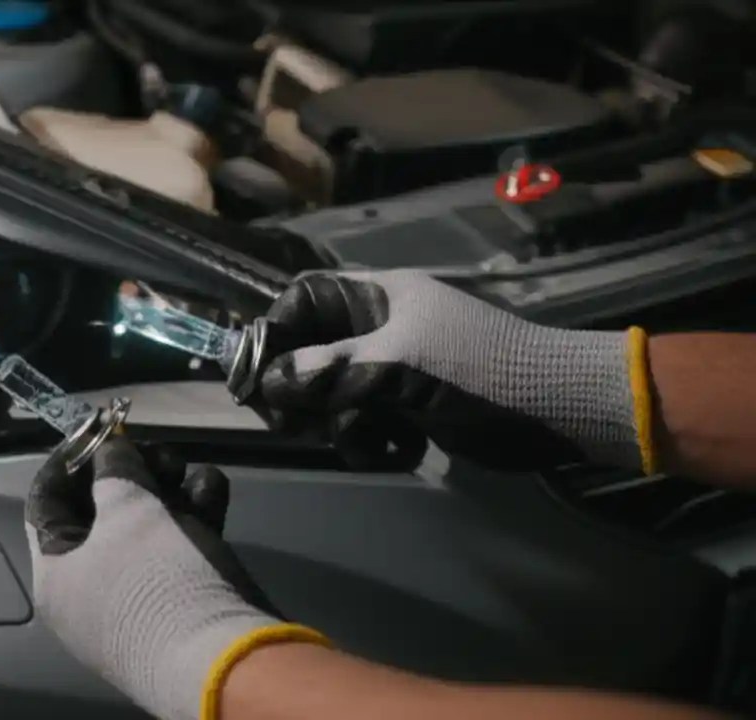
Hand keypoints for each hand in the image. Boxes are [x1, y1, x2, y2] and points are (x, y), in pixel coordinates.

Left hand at [25, 438, 328, 719]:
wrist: (224, 658)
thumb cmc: (155, 579)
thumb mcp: (127, 511)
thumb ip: (114, 471)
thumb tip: (110, 450)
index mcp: (56, 575)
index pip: (45, 504)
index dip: (68, 459)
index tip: (94, 427)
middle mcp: (90, 590)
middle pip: (101, 512)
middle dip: (130, 471)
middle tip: (154, 446)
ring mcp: (138, 598)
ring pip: (147, 526)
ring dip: (168, 487)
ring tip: (187, 466)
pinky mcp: (181, 601)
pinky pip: (179, 548)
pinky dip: (194, 514)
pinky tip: (213, 489)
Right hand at [259, 270, 647, 471]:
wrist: (558, 411)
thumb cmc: (483, 370)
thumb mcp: (401, 364)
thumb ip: (331, 370)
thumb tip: (269, 381)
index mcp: (377, 297)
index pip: (302, 300)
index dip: (274, 332)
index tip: (254, 375)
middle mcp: (378, 328)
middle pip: (307, 353)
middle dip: (301, 393)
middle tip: (296, 423)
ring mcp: (392, 370)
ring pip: (330, 397)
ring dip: (340, 426)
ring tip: (371, 440)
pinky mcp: (406, 409)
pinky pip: (360, 424)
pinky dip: (370, 441)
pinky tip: (401, 450)